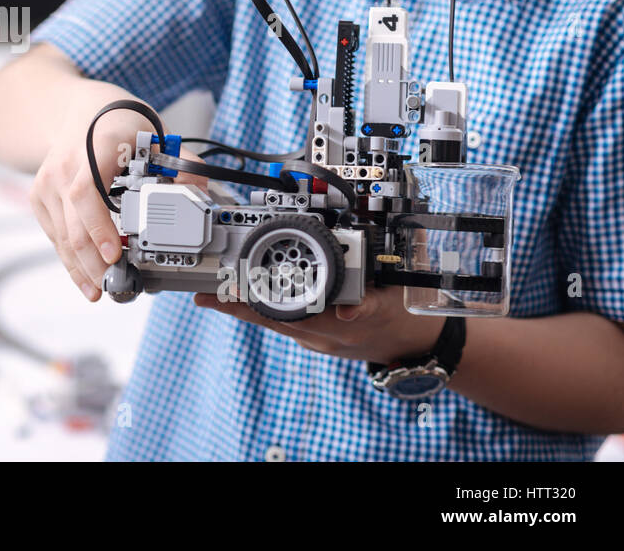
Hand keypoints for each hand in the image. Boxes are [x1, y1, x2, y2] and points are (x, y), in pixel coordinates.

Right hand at [30, 84, 207, 301]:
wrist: (79, 109)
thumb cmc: (116, 121)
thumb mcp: (152, 134)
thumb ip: (181, 163)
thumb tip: (199, 189)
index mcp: (92, 149)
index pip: (86, 193)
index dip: (97, 227)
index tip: (115, 254)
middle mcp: (63, 167)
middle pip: (72, 223)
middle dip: (92, 261)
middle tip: (114, 285)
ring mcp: (47, 183)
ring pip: (61, 234)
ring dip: (79, 267)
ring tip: (99, 291)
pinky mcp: (39, 196)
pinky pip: (54, 234)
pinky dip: (69, 257)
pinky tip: (84, 276)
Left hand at [193, 284, 445, 363]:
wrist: (418, 346)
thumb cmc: (408, 312)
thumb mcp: (399, 291)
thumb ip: (375, 282)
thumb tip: (359, 277)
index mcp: (345, 323)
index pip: (297, 312)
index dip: (260, 304)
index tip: (231, 296)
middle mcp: (327, 335)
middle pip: (275, 320)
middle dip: (238, 307)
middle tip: (205, 296)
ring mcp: (321, 340)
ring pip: (275, 323)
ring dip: (243, 310)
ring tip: (208, 297)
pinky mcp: (318, 339)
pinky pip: (284, 325)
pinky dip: (262, 313)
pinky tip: (237, 303)